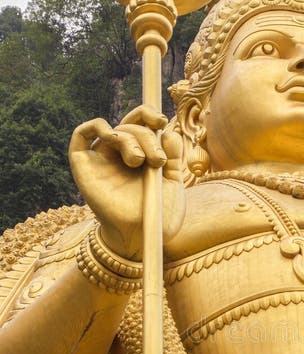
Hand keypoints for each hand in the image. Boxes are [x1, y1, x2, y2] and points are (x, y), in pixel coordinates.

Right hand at [69, 105, 184, 259]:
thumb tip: (168, 132)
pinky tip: (112, 136)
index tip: (162, 122)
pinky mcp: (83, 166)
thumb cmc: (158, 216)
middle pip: (130, 125)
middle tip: (158, 160)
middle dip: (147, 135)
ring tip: (140, 162)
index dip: (149, 115)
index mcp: (143, 154)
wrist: (142, 238)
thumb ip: (173, 157)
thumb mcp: (173, 183)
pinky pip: (81, 135)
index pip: (142, 122)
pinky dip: (96, 127)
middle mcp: (121, 154)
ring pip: (113, 130)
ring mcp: (102, 159)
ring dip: (130, 138)